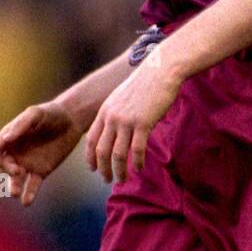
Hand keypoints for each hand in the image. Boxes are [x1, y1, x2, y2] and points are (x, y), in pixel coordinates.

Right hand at [0, 102, 82, 205]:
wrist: (71, 120)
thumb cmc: (50, 113)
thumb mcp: (35, 114)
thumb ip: (21, 125)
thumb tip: (6, 138)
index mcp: (9, 138)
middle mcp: (15, 153)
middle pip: (4, 166)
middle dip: (8, 171)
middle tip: (18, 171)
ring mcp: (27, 164)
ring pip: (15, 180)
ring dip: (13, 187)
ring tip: (15, 193)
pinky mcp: (41, 172)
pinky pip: (32, 185)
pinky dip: (28, 194)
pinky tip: (27, 201)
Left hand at [85, 55, 183, 183]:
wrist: (161, 70)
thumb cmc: (146, 83)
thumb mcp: (123, 96)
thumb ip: (117, 112)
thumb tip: (118, 129)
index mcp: (105, 110)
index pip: (91, 139)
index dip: (90, 157)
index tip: (93, 168)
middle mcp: (112, 117)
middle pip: (101, 150)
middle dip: (102, 168)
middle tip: (107, 179)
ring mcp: (127, 121)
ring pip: (118, 154)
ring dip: (119, 171)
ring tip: (121, 180)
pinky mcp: (143, 123)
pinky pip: (137, 150)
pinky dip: (137, 163)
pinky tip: (140, 169)